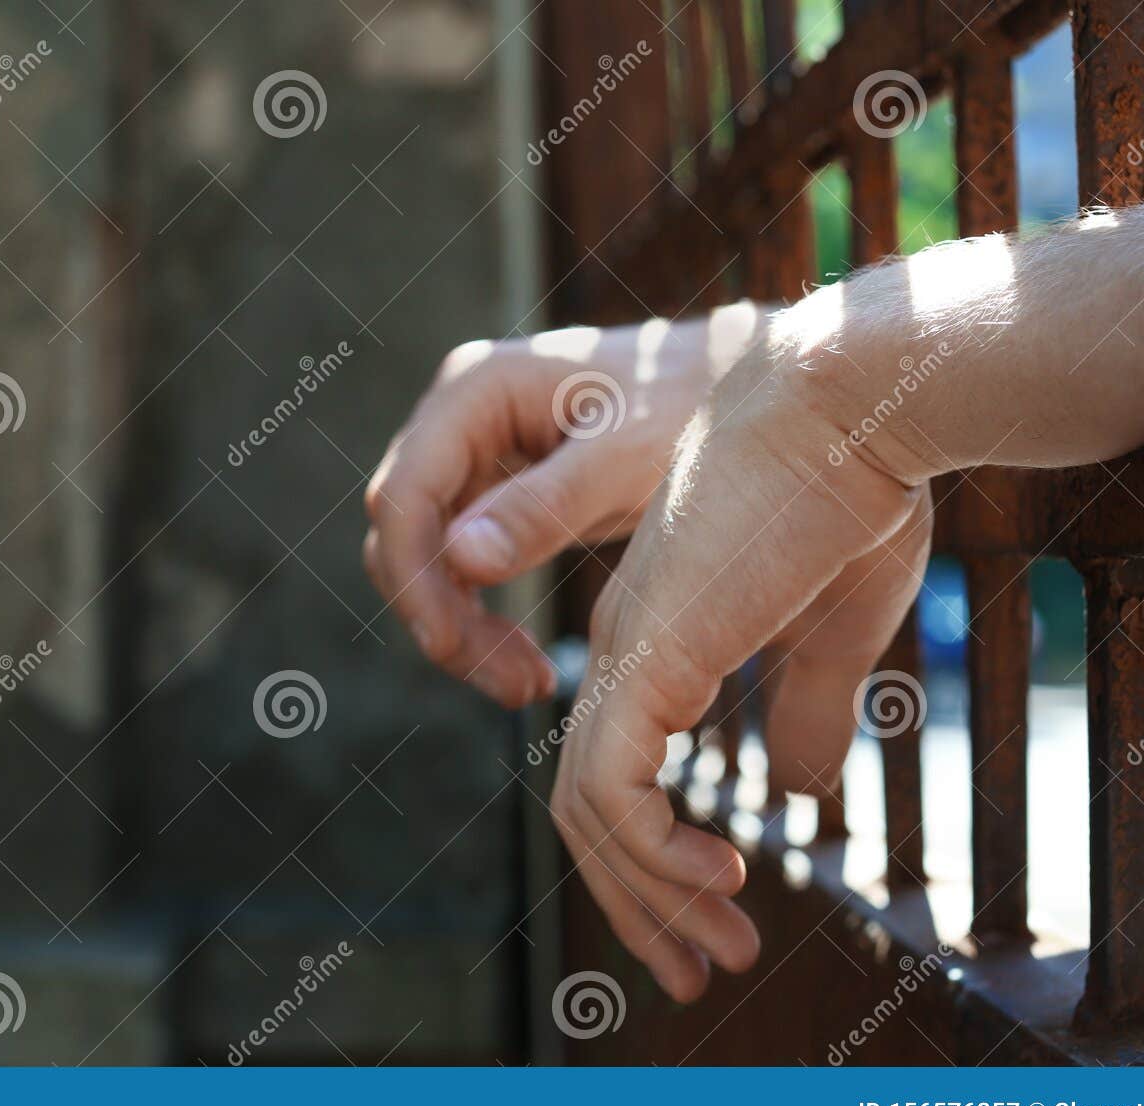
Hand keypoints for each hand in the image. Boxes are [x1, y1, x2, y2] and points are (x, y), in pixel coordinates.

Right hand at [364, 305, 765, 706]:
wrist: (739, 383)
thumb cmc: (697, 403)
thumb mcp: (630, 458)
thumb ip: (547, 505)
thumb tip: (461, 558)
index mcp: (475, 388)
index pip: (404, 495)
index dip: (416, 580)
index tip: (453, 651)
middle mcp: (458, 416)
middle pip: (404, 532)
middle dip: (441, 615)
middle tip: (514, 685)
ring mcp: (472, 453)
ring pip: (426, 557)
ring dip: (460, 628)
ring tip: (529, 685)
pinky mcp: (495, 490)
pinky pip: (461, 565)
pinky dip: (482, 618)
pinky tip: (531, 661)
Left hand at [548, 341, 931, 1000]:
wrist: (852, 403)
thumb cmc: (852, 495)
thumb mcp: (834, 626)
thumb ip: (803, 704)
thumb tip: (792, 789)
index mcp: (655, 635)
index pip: (615, 768)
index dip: (654, 853)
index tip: (722, 903)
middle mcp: (624, 647)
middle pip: (586, 805)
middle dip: (637, 901)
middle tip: (697, 971)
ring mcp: (629, 649)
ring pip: (590, 810)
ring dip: (648, 898)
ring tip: (717, 954)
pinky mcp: (652, 652)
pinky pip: (616, 786)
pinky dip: (653, 849)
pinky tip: (723, 875)